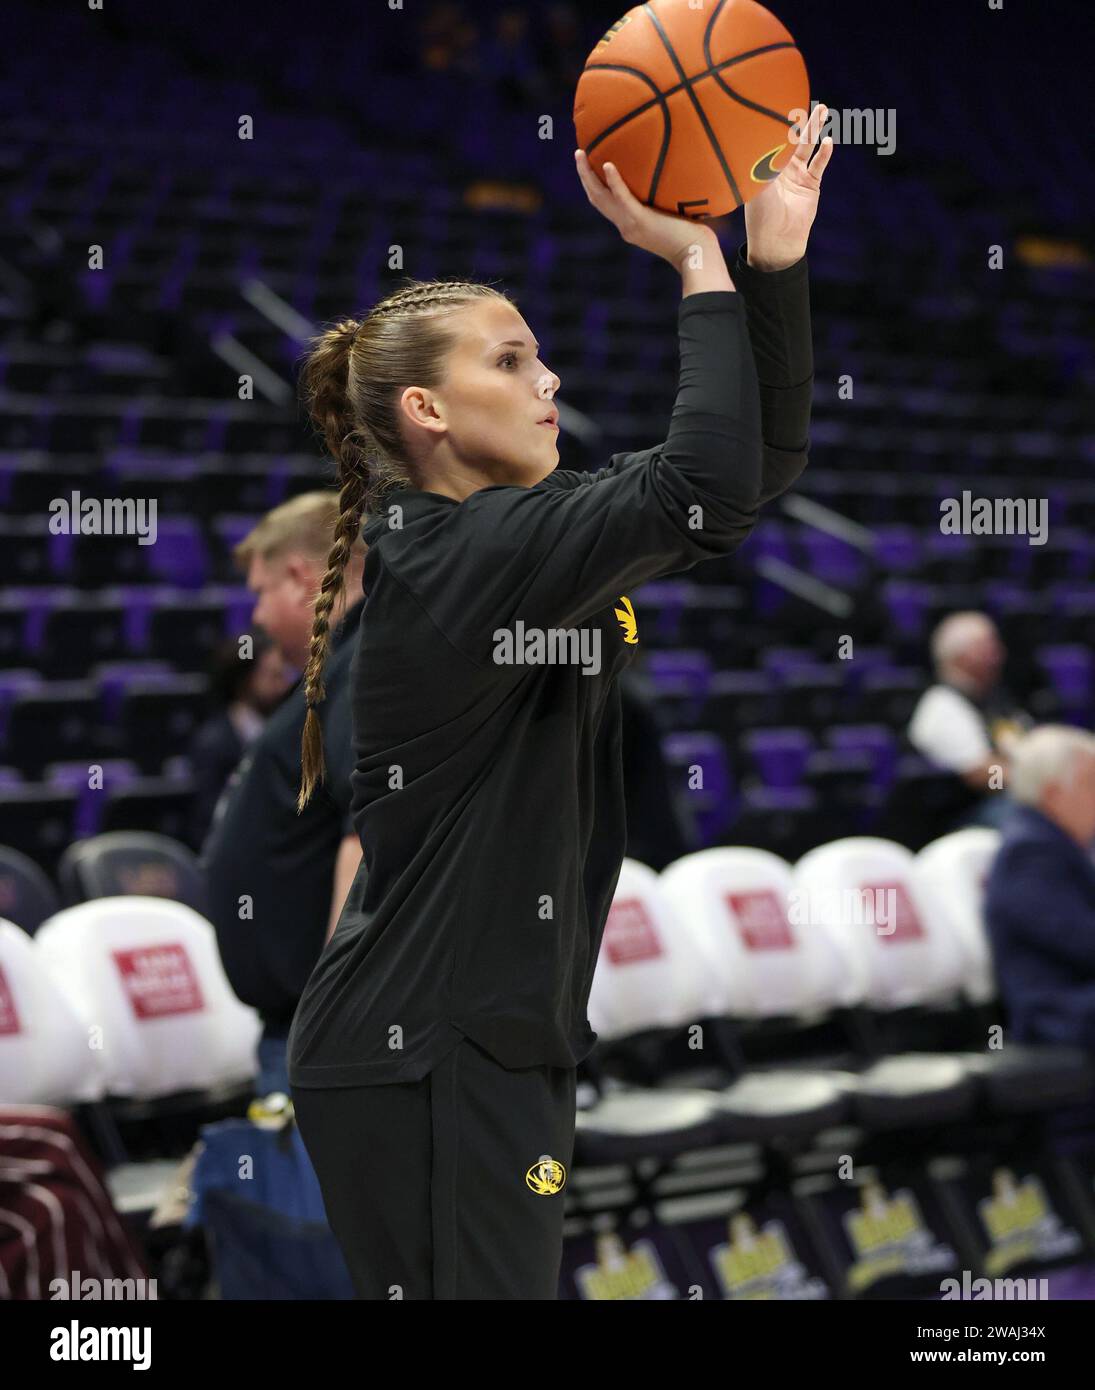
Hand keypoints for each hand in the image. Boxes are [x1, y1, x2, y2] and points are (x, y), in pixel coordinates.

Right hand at [574, 149, 716, 268]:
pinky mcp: (640, 220)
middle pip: (596, 199)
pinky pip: (623, 198)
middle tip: (578, 154)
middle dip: (584, 176)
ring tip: (581, 154)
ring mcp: (630, 224)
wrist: (695, 255)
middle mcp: (624, 226)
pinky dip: (614, 181)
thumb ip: (665, 203)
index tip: (590, 167)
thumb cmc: (693, 238)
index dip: (595, 186)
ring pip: (600, 198)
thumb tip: (673, 179)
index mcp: (629, 226)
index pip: (606, 205)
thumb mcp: (673, 218)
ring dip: (588, 175)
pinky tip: (608, 165)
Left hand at [744, 102, 833, 270]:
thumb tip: (754, 138)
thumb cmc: (760, 216)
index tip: (773, 101)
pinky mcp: (811, 185)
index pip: (769, 139)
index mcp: (763, 167)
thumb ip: (757, 163)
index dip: (772, 122)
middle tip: (801, 98)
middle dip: (796, 120)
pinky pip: (819, 165)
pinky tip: (829, 141)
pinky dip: (824, 154)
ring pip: (807, 146)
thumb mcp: (755, 185)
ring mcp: (797, 175)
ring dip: (815, 128)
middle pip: (790, 137)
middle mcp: (780, 168)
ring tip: (822, 110)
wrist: (776, 241)